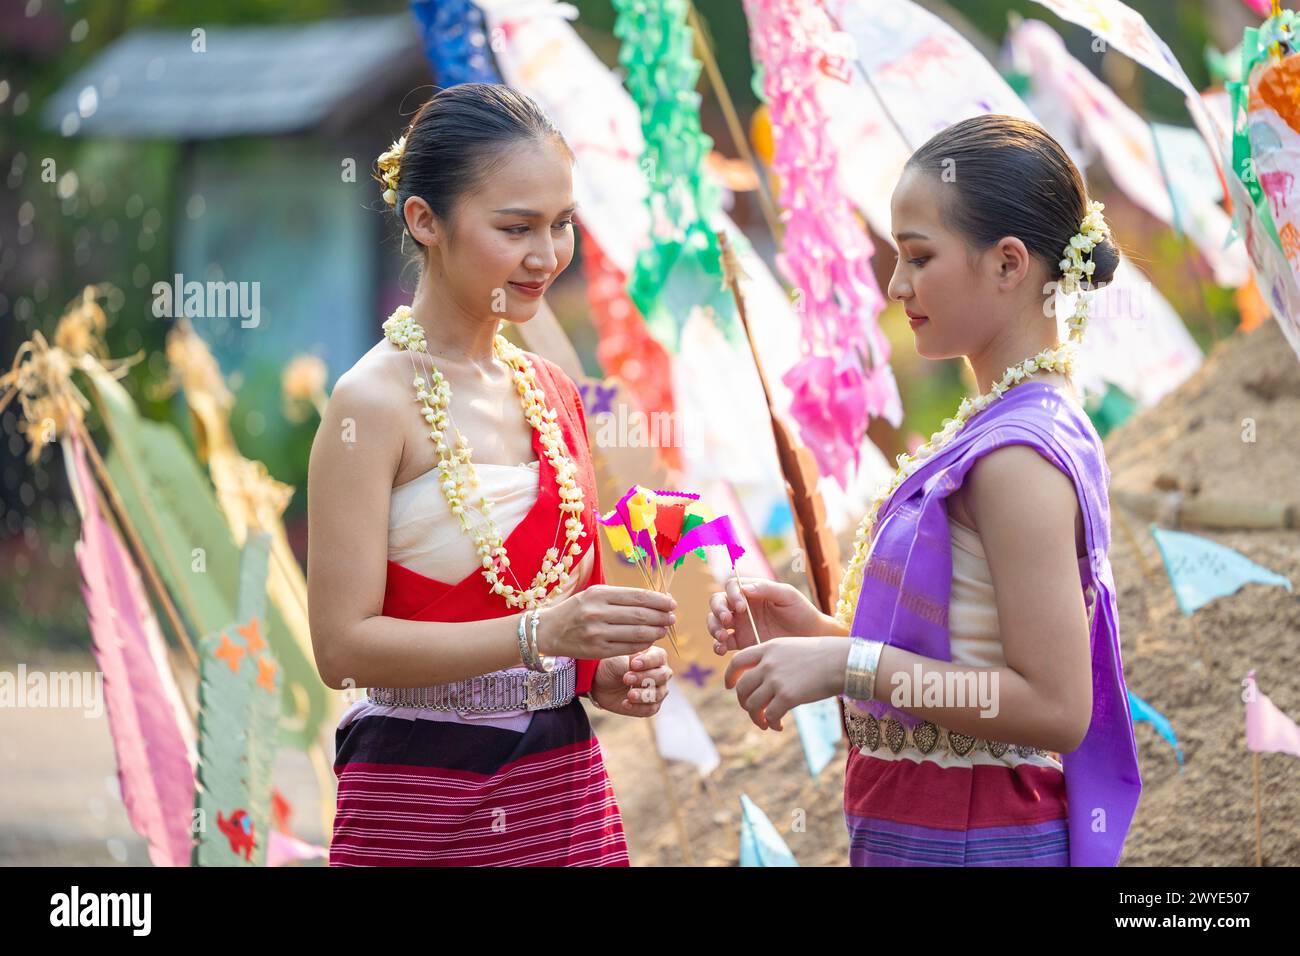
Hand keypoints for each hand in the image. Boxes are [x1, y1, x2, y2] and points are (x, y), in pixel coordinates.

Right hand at [536, 585, 674, 660]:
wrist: (547, 631)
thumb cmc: (576, 610)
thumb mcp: (594, 595)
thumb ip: (620, 597)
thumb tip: (654, 600)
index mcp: (599, 594)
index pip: (638, 596)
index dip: (659, 600)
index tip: (671, 603)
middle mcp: (598, 612)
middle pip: (641, 615)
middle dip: (661, 616)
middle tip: (672, 618)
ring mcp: (597, 633)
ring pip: (637, 633)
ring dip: (656, 631)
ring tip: (664, 629)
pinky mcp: (598, 650)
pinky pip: (628, 648)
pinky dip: (643, 644)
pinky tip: (650, 640)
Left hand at [589, 646, 671, 716]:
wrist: (601, 683)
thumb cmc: (612, 666)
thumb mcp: (618, 660)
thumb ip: (629, 662)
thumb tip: (636, 664)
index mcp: (655, 656)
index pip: (660, 657)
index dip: (648, 661)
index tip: (633, 664)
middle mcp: (660, 673)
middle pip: (662, 676)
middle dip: (645, 678)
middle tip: (626, 679)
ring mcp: (658, 690)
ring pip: (658, 694)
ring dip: (642, 695)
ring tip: (629, 695)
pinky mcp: (650, 706)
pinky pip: (650, 709)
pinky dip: (638, 707)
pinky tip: (625, 703)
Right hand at [706, 578, 824, 654]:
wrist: (811, 638)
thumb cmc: (802, 612)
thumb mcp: (788, 596)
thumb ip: (766, 588)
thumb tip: (743, 588)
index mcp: (752, 592)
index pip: (732, 587)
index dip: (731, 594)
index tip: (741, 606)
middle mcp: (742, 607)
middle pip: (717, 602)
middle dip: (718, 610)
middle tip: (727, 620)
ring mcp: (740, 626)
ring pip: (715, 622)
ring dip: (713, 627)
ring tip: (723, 636)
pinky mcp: (741, 643)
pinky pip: (722, 644)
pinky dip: (717, 646)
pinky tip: (722, 649)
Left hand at [724, 636, 848, 730]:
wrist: (842, 661)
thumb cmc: (822, 656)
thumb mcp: (792, 648)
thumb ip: (774, 659)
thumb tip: (762, 678)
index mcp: (768, 648)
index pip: (736, 661)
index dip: (729, 676)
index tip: (729, 686)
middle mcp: (768, 663)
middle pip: (741, 687)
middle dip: (743, 702)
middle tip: (752, 710)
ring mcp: (776, 680)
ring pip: (752, 704)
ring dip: (756, 718)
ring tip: (765, 722)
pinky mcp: (788, 696)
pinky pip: (769, 716)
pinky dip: (771, 724)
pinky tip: (778, 726)